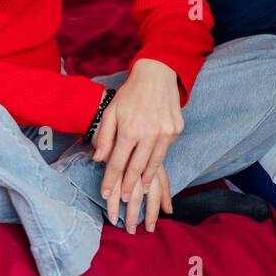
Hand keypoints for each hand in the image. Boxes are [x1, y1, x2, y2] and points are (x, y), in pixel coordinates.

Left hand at [91, 58, 182, 231]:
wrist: (157, 74)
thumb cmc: (130, 94)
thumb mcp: (111, 112)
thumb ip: (104, 137)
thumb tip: (98, 160)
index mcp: (129, 129)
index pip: (117, 163)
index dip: (111, 182)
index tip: (106, 195)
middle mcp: (148, 133)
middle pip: (136, 168)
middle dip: (129, 188)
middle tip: (124, 201)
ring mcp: (165, 132)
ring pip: (154, 164)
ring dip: (145, 180)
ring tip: (139, 191)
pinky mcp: (176, 130)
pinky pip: (165, 150)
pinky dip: (158, 161)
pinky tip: (151, 170)